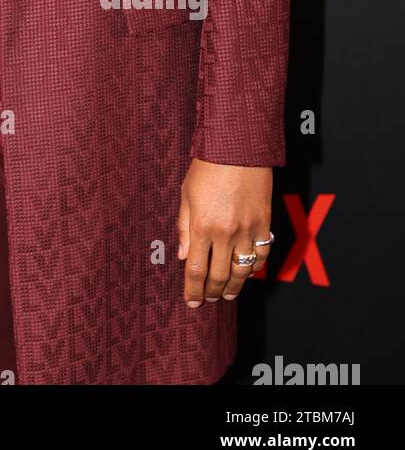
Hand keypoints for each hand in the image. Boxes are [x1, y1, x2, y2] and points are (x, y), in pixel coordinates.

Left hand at [177, 159, 272, 305]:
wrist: (239, 147)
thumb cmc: (207, 166)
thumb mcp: (186, 194)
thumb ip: (185, 227)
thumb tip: (183, 255)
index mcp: (202, 226)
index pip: (196, 269)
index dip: (193, 290)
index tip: (191, 302)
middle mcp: (226, 233)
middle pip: (218, 275)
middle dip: (211, 292)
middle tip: (206, 299)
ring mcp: (248, 230)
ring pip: (242, 271)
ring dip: (233, 286)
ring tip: (226, 294)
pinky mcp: (265, 223)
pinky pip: (262, 255)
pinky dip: (255, 268)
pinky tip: (247, 273)